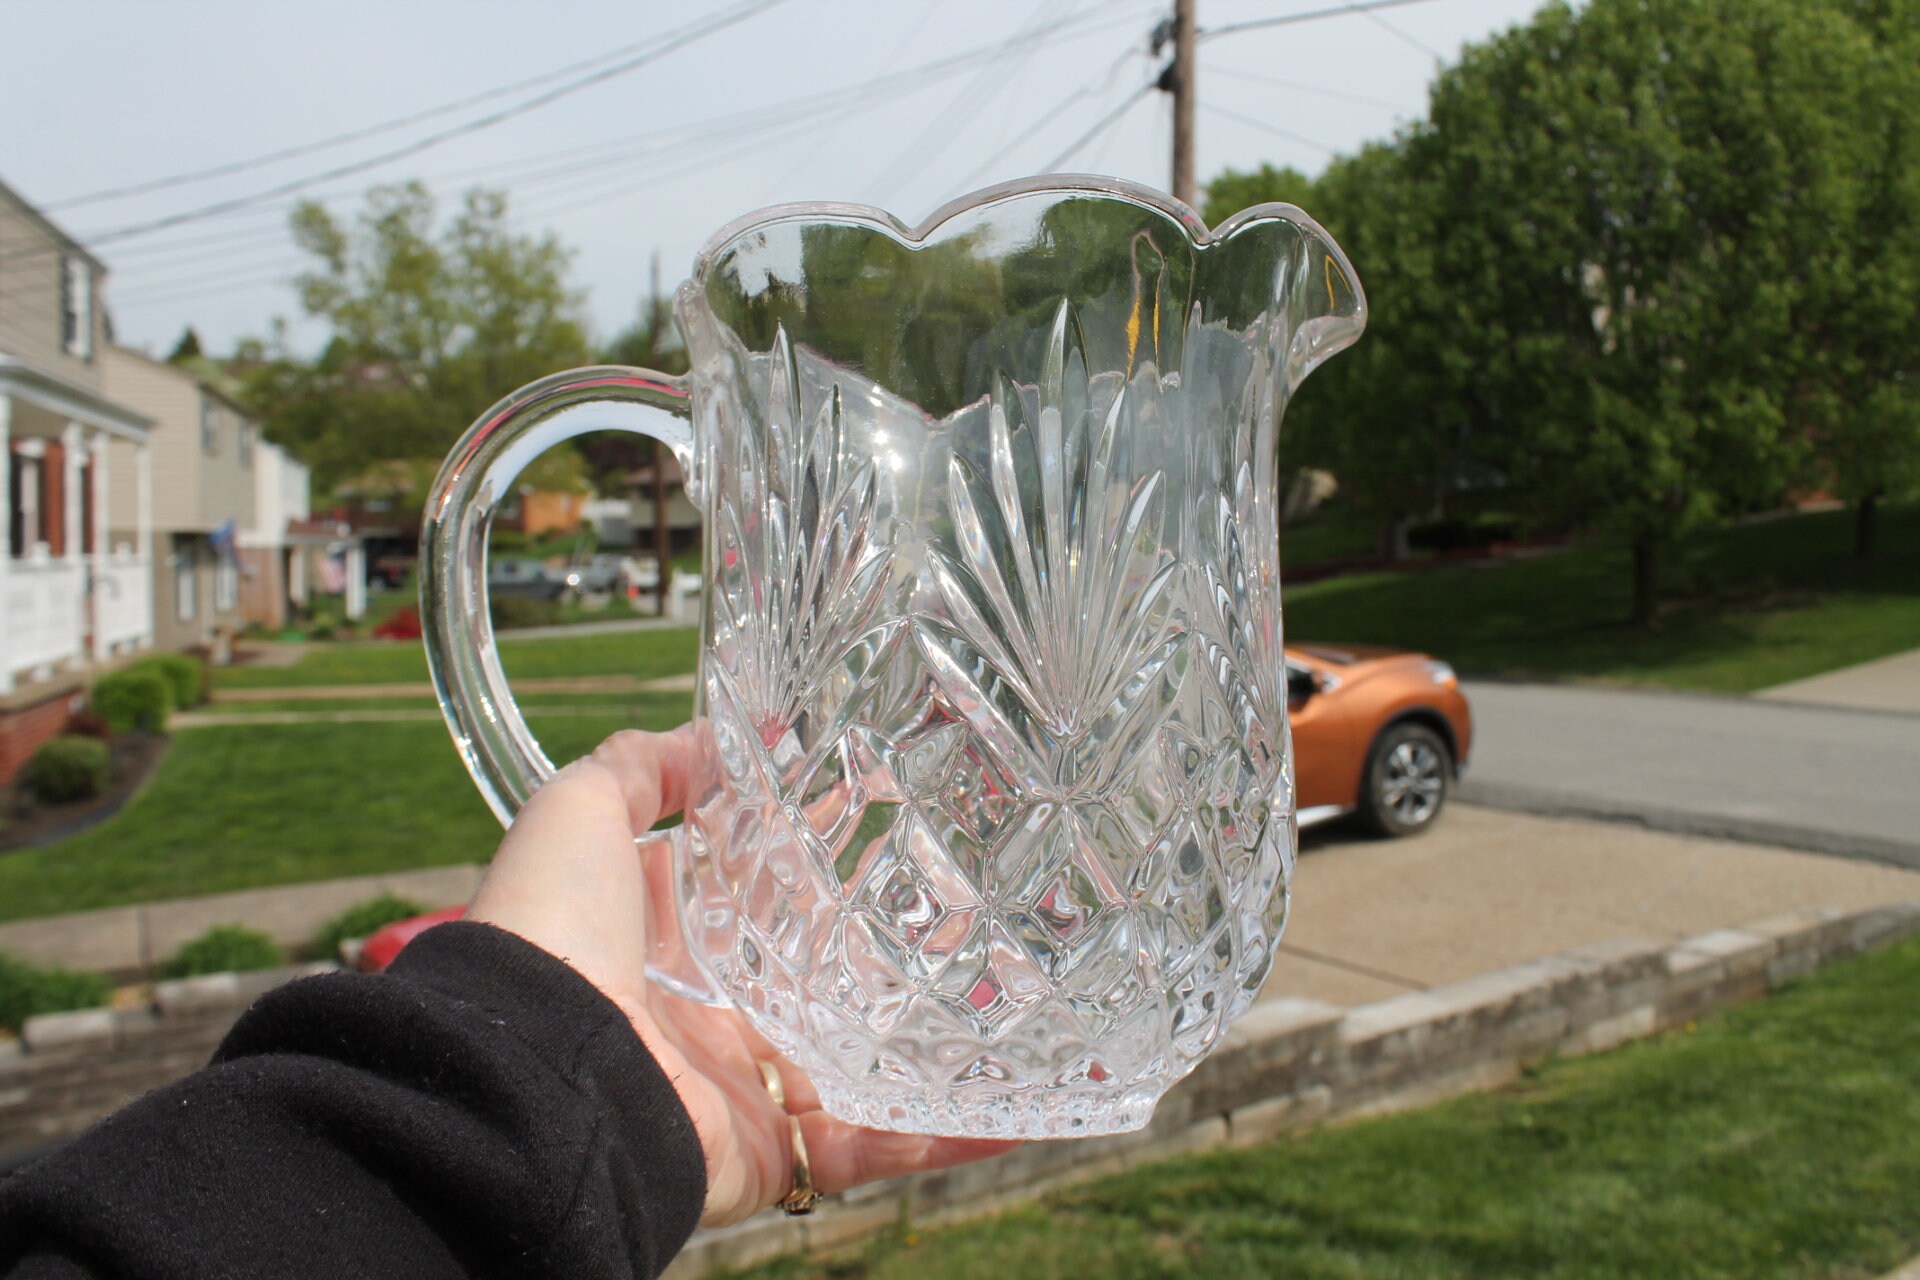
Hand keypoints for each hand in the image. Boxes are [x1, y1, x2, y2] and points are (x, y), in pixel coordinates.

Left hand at [467, 727, 1017, 1226]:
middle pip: (818, 973)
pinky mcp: (775, 1149)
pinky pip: (873, 1145)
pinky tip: (1015, 1112)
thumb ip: (635, 768)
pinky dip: (944, 1138)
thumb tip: (712, 737)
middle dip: (890, 944)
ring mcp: (746, 1083)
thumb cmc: (549, 936)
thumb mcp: (574, 814)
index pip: (758, 886)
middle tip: (977, 902)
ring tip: (1017, 1008)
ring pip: (862, 1061)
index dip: (815, 848)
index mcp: (666, 936)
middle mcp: (709, 1010)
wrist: (538, 1074)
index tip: (885, 805)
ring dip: (936, 1042)